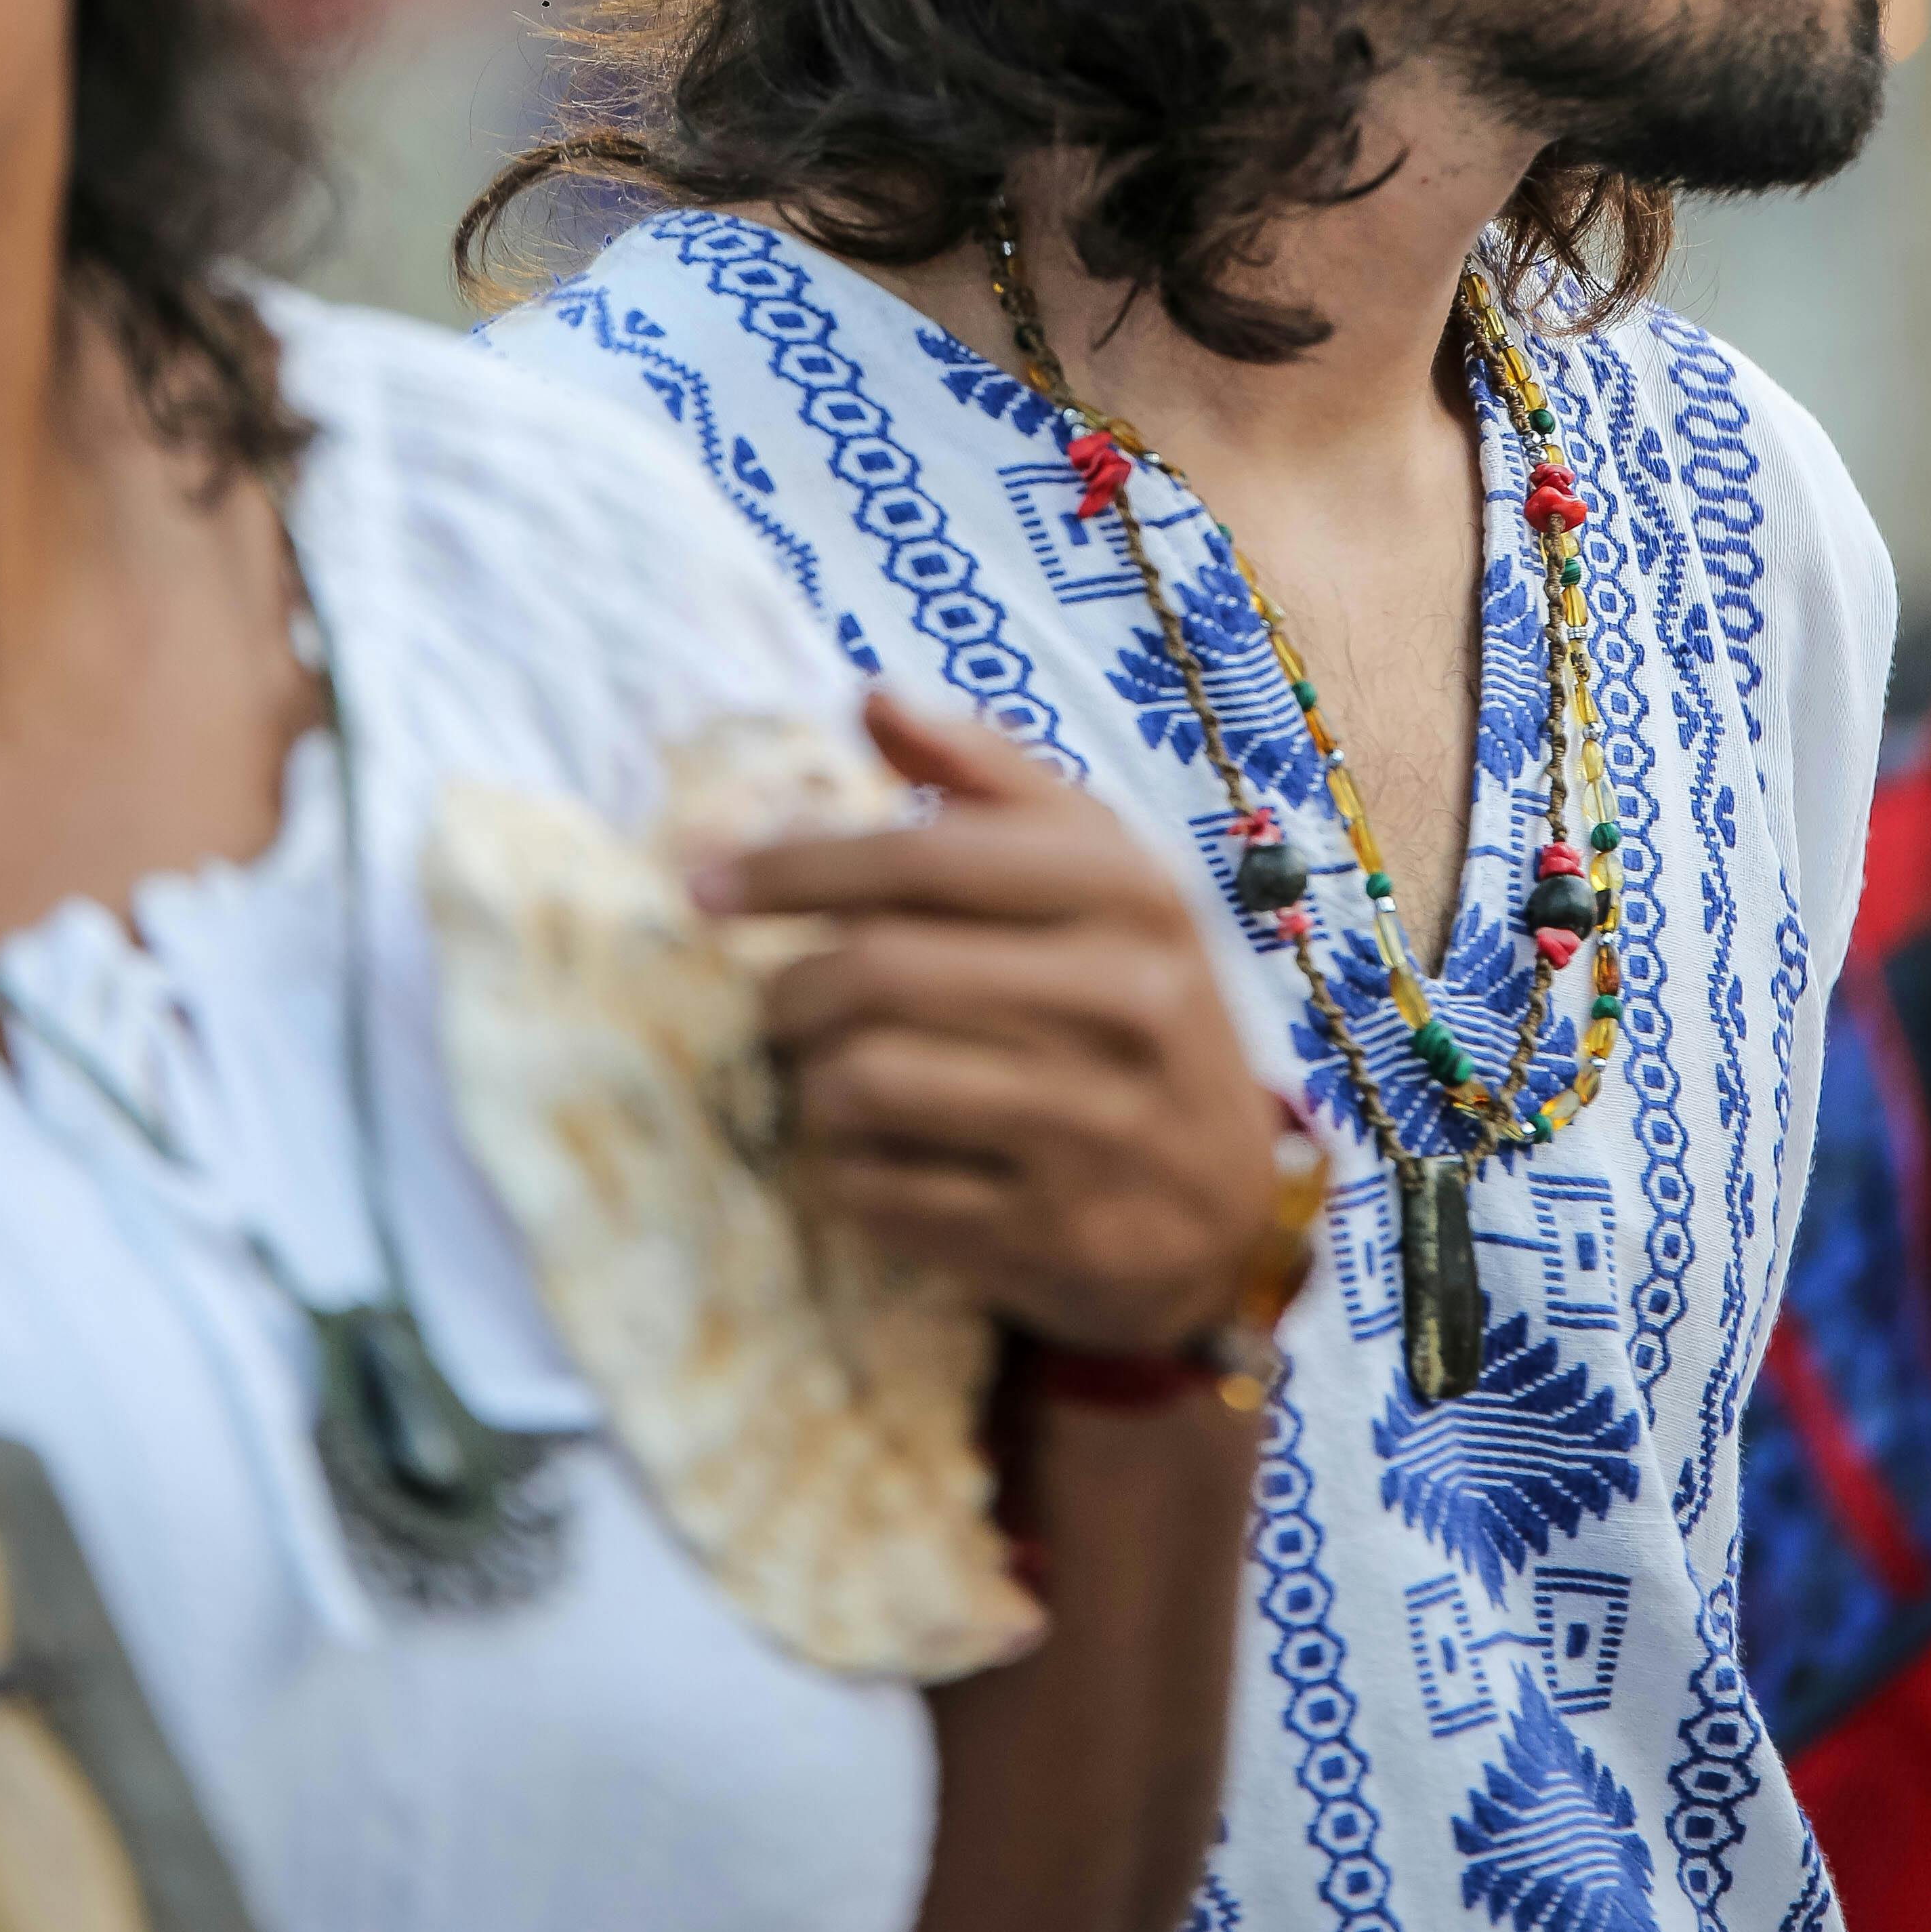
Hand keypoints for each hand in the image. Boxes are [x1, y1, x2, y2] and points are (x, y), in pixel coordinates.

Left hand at [695, 689, 1285, 1353]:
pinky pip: (881, 1194)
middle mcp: (1129, 1001)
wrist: (1224, 1202)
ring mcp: (1098, 1128)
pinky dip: (843, 1171)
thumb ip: (988, 776)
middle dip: (792, 986)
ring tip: (828, 1075)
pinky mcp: (1057, 1235)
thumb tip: (870, 696)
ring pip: (867, 1083)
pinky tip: (870, 1154)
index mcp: (1133, 892)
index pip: (926, 856)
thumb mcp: (1097, 872)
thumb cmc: (1128, 1000)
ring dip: (812, 1080)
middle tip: (775, 1003)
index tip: (706, 883)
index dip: (797, 865)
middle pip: (881, 971)